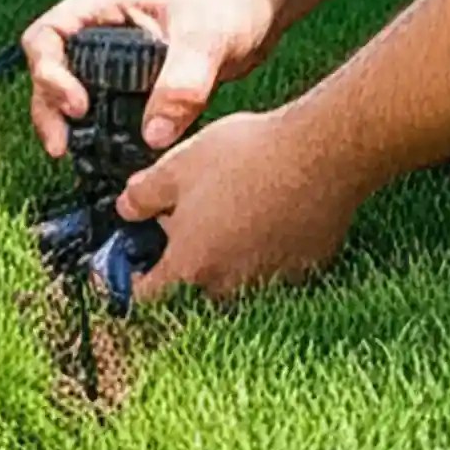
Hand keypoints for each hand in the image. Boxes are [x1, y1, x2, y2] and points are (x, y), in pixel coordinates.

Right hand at [21, 0, 283, 157]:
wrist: (262, 5)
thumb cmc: (233, 1)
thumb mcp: (208, 38)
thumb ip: (182, 84)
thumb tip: (152, 137)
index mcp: (102, 4)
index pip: (47, 37)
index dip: (50, 75)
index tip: (78, 107)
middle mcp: (99, 29)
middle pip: (50, 72)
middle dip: (49, 111)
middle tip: (62, 149)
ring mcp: (114, 57)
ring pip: (73, 94)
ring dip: (73, 127)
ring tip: (81, 158)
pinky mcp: (133, 82)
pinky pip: (104, 109)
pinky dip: (104, 134)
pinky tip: (114, 158)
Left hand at [115, 107, 369, 301]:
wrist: (322, 153)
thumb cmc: (247, 158)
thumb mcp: (176, 167)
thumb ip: (141, 196)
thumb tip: (126, 209)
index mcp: (190, 267)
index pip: (145, 296)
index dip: (129, 280)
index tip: (129, 264)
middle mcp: (228, 287)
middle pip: (190, 290)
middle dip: (181, 263)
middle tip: (182, 225)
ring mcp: (269, 283)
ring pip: (231, 281)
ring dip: (222, 258)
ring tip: (228, 215)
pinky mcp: (303, 270)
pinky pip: (269, 270)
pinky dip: (260, 252)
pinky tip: (265, 217)